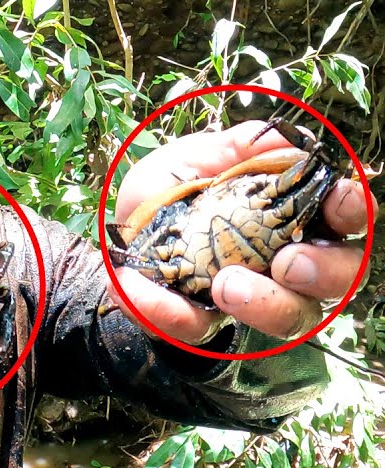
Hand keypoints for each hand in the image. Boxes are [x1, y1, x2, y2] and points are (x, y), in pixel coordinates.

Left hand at [107, 120, 375, 344]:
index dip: (352, 208)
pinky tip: (141, 290)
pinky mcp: (202, 324)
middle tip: (288, 263)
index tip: (341, 198)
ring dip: (266, 304)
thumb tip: (276, 138)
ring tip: (225, 285)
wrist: (115, 238)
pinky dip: (171, 312)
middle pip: (338, 276)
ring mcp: (252, 299)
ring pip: (291, 318)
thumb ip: (234, 148)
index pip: (343, 215)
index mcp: (291, 215)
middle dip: (324, 271)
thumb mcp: (191, 158)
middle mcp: (287, 262)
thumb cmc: (168, 195)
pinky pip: (196, 329)